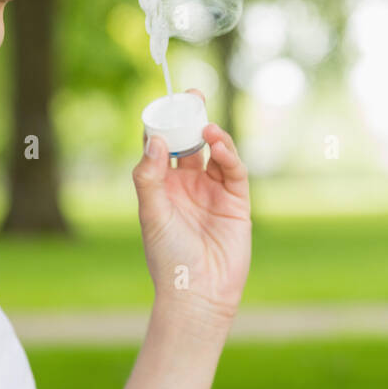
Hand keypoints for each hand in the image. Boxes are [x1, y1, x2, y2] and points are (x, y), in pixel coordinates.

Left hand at [131, 89, 251, 326]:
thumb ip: (150, 178)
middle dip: (191, 120)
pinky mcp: (237, 201)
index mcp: (163, 188)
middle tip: (192, 97)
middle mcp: (188, 186)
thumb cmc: (168, 258)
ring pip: (215, 153)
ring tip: (206, 127)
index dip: (163, 126)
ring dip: (212, 136)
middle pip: (190, 144)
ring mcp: (214, 192)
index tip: (162, 105)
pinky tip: (218, 146)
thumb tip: (156, 141)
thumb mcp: (152, 214)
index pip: (162, 148)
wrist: (198, 292)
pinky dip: (228, 156)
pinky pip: (234, 171)